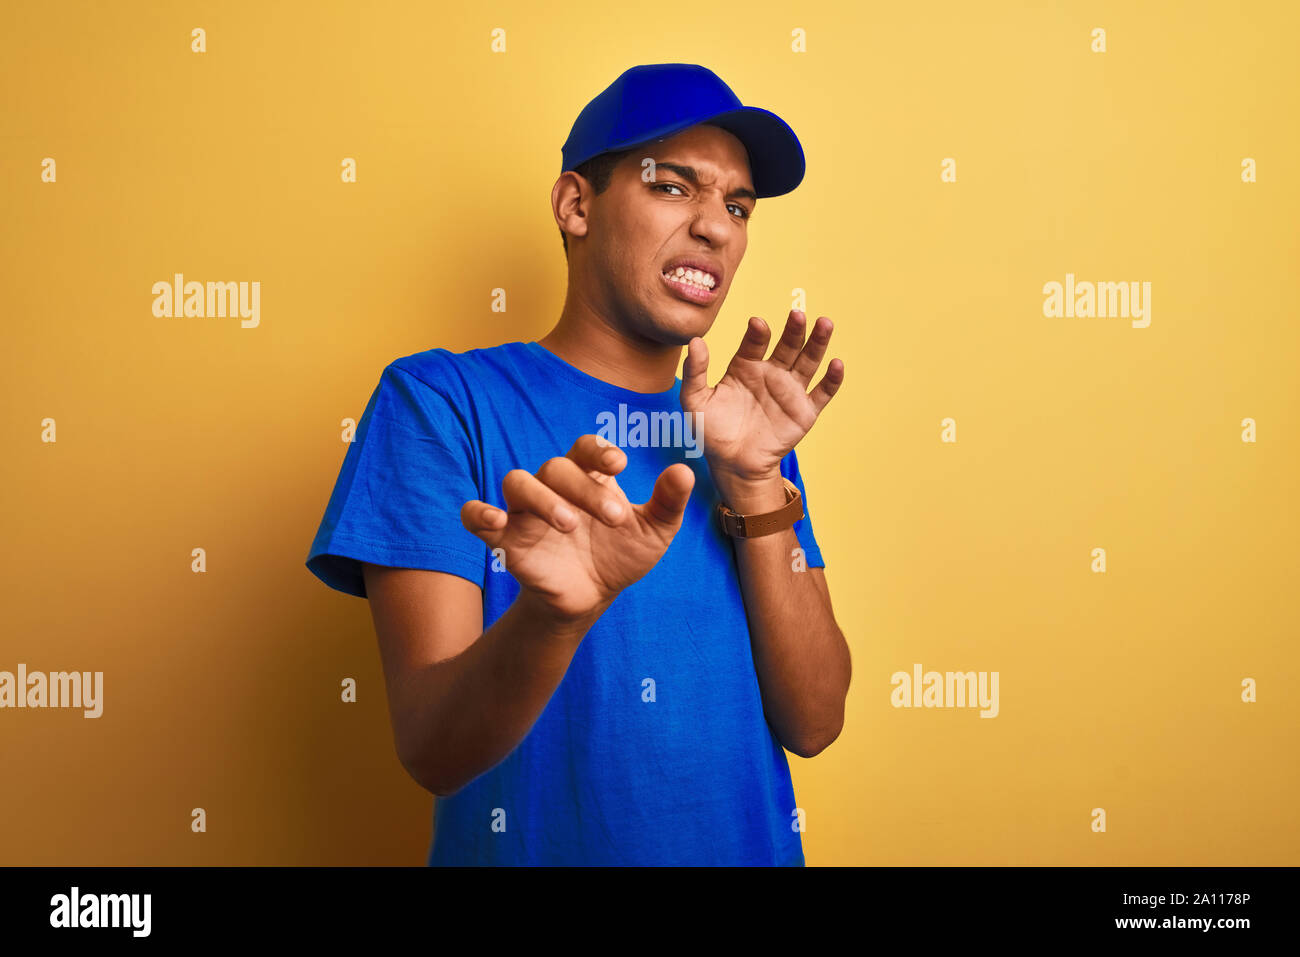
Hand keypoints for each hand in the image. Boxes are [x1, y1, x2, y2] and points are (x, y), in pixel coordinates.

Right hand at [460, 435, 694, 622]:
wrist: (593, 597)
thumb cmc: (621, 555)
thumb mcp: (654, 532)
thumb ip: (668, 502)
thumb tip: (685, 470)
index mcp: (588, 476)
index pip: (585, 448)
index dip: (598, 450)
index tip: (620, 465)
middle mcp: (553, 486)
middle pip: (556, 467)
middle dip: (585, 489)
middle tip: (614, 518)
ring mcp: (527, 511)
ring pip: (517, 481)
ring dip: (543, 499)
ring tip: (569, 524)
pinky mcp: (506, 539)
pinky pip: (477, 516)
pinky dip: (478, 513)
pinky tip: (494, 521)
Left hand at [680, 310, 843, 489]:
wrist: (732, 464)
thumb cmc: (712, 431)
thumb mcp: (695, 402)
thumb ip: (695, 372)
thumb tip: (695, 341)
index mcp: (746, 365)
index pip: (755, 343)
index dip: (758, 333)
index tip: (757, 324)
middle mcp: (771, 372)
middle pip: (787, 345)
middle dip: (794, 330)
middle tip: (797, 314)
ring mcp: (790, 390)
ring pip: (808, 361)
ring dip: (818, 342)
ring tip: (825, 323)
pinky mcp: (805, 411)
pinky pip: (822, 392)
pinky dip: (832, 379)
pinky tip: (836, 364)